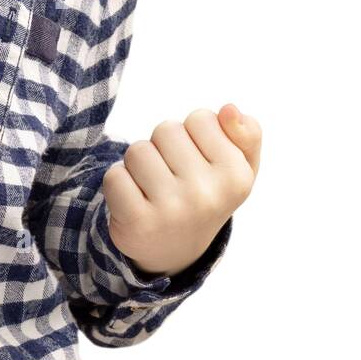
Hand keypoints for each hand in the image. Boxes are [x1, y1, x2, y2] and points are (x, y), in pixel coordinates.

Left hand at [102, 104, 260, 278]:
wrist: (174, 250)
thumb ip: (246, 134)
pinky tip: (135, 202)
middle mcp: (208, 196)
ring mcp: (173, 210)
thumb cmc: (205, 194)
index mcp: (237, 178)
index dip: (194, 135)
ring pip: (138, 150)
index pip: (201, 118)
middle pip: (166, 130)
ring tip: (153, 189)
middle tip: (172, 177)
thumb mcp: (237, 168)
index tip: (198, 162)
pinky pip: (114, 175)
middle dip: (164, 147)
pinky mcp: (138, 222)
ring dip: (139, 165)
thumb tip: (229, 109)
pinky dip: (119, 183)